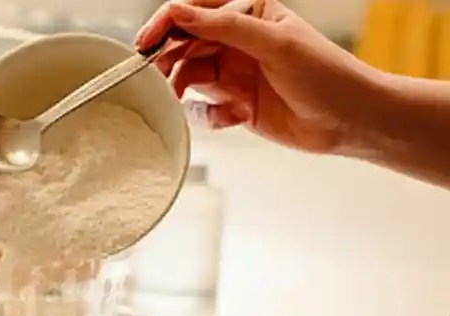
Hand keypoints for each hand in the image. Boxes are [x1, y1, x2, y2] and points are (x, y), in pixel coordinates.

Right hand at [137, 0, 380, 153]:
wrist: (351, 120)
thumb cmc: (326, 75)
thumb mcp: (274, 43)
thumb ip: (223, 26)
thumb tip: (178, 13)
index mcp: (249, 14)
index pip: (195, 11)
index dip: (167, 23)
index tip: (146, 42)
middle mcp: (237, 41)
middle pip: (184, 44)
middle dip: (170, 61)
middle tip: (158, 77)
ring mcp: (234, 73)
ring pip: (188, 77)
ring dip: (186, 90)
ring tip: (194, 100)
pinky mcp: (234, 104)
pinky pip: (203, 108)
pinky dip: (209, 115)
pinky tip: (233, 117)